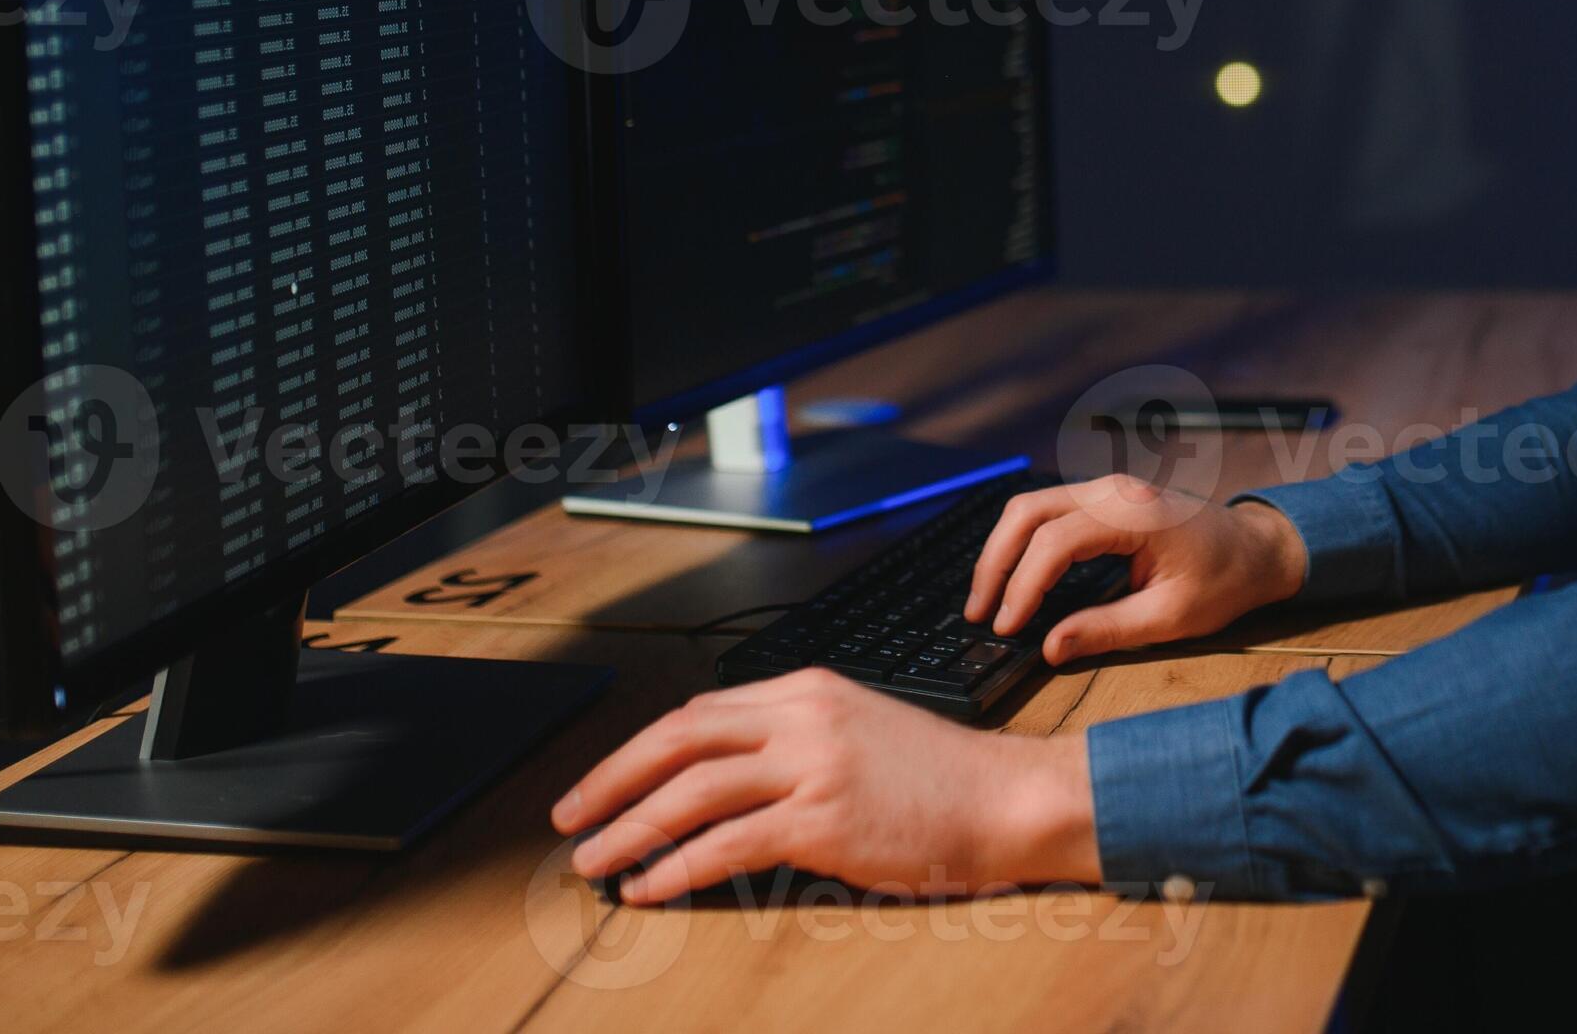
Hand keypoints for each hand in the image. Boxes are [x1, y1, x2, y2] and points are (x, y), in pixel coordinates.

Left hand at [551, 669, 1098, 903]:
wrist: (1008, 798)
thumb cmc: (943, 778)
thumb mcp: (862, 732)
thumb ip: (797, 741)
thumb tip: (725, 781)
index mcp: (810, 689)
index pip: (701, 711)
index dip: (640, 751)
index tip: (604, 784)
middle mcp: (805, 716)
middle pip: (679, 737)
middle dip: (612, 780)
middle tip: (569, 818)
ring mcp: (814, 764)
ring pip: (692, 789)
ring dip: (630, 829)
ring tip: (594, 863)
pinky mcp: (825, 817)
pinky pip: (728, 842)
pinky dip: (678, 866)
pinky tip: (651, 886)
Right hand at [965, 475, 1309, 662]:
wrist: (1256, 548)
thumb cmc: (1224, 581)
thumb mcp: (1171, 619)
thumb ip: (1107, 631)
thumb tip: (1049, 648)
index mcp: (1133, 514)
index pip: (1055, 542)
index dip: (1023, 586)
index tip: (1006, 627)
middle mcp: (1114, 491)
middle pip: (1028, 511)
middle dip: (994, 562)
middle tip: (978, 613)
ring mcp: (1107, 489)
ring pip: (1030, 506)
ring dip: (1002, 550)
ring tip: (987, 600)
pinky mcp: (1104, 498)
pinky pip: (1047, 511)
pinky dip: (1021, 542)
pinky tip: (1014, 578)